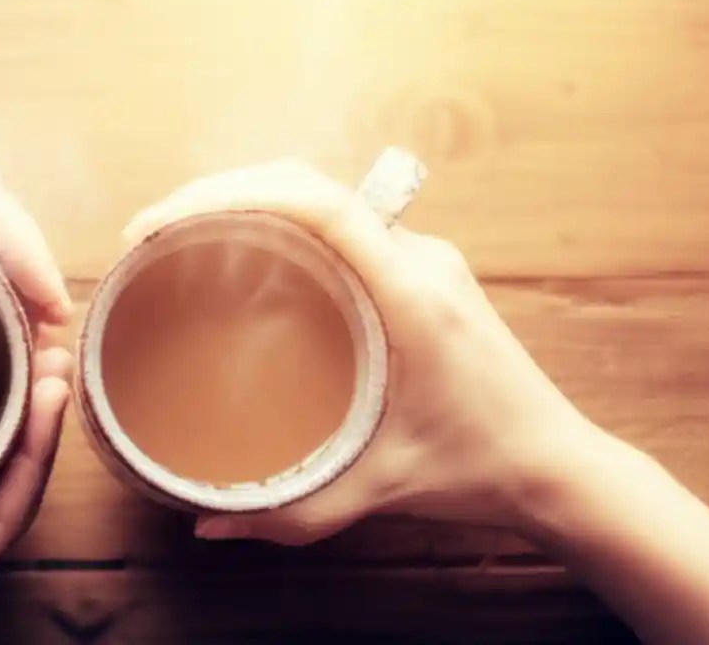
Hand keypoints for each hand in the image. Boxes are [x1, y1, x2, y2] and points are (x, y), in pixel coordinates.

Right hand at [123, 160, 604, 544]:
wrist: (557, 466)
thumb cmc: (478, 471)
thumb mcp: (376, 493)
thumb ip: (288, 514)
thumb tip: (205, 523)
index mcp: (411, 294)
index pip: (317, 204)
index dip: (231, 195)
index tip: (164, 221)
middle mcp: (418, 259)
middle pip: (308, 185)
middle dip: (221, 191)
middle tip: (152, 227)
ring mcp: (424, 259)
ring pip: (325, 198)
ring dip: (251, 200)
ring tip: (183, 233)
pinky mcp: (422, 271)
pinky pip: (343, 225)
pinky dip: (283, 222)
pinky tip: (245, 256)